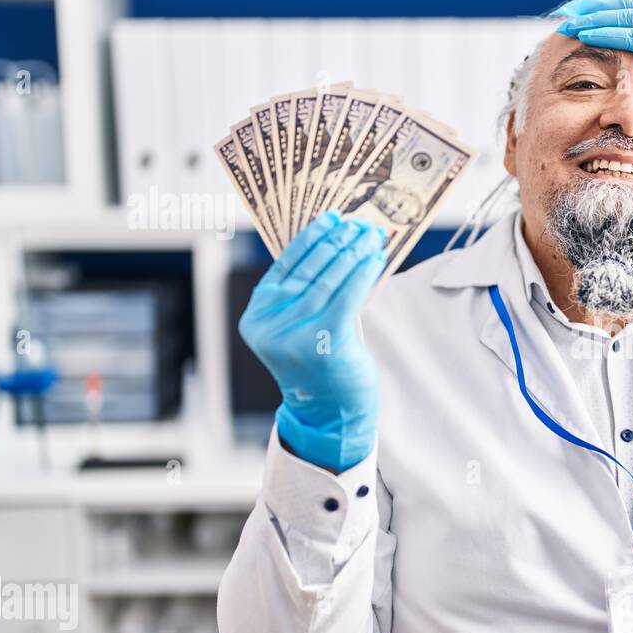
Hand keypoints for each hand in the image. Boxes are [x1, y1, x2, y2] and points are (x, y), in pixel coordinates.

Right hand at [238, 211, 385, 472]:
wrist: (329, 414)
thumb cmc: (319, 364)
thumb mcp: (300, 326)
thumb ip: (305, 293)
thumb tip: (333, 243)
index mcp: (257, 317)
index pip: (284, 267)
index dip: (309, 238)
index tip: (331, 218)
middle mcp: (270, 326)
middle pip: (309, 271)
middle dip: (338, 242)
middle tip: (359, 224)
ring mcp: (295, 336)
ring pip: (330, 281)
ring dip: (354, 253)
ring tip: (371, 236)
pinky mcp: (324, 343)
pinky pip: (348, 297)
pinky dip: (364, 273)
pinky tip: (375, 259)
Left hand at [551, 0, 632, 114]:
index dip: (610, 7)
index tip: (589, 12)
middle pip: (625, 3)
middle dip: (594, 7)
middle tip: (569, 12)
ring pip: (621, 14)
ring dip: (592, 16)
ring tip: (568, 20)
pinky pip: (628, 32)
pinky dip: (603, 30)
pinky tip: (584, 32)